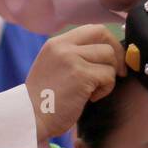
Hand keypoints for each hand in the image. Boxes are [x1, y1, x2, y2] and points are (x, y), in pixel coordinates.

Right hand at [24, 25, 126, 142]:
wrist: (29, 119)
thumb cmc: (44, 100)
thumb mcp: (53, 67)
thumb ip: (73, 56)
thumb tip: (105, 53)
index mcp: (56, 43)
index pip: (92, 29)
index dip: (108, 42)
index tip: (112, 59)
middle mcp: (63, 46)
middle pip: (103, 34)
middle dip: (116, 53)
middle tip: (118, 72)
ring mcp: (72, 59)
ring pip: (109, 56)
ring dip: (109, 75)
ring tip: (94, 91)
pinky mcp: (81, 75)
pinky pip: (108, 76)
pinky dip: (105, 89)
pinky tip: (91, 98)